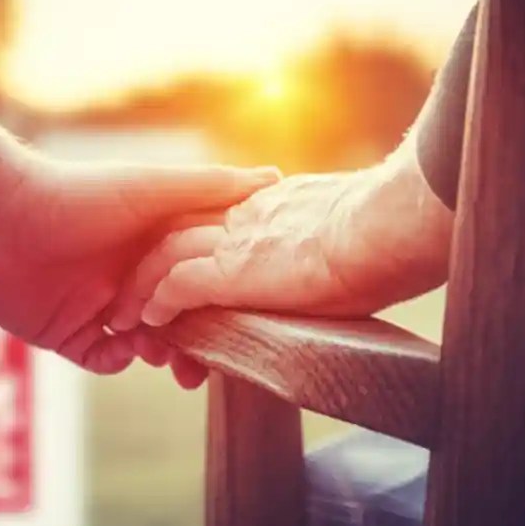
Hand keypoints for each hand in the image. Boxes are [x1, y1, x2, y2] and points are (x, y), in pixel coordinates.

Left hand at [0, 156, 279, 372]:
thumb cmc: (80, 196)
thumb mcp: (154, 189)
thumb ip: (212, 188)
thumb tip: (277, 179)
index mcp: (153, 243)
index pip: (200, 278)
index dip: (224, 299)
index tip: (247, 315)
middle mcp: (128, 275)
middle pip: (178, 318)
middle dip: (197, 341)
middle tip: (210, 362)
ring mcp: (98, 306)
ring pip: (145, 344)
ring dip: (162, 352)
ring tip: (168, 354)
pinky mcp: (65, 334)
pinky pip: (102, 360)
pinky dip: (118, 361)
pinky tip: (124, 349)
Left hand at [107, 153, 452, 386]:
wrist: (394, 223)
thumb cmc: (392, 230)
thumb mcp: (352, 223)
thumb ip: (329, 231)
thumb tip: (344, 255)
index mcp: (272, 203)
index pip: (214, 220)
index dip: (191, 246)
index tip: (181, 273)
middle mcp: (246, 216)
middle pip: (178, 235)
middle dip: (152, 267)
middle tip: (138, 300)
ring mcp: (237, 241)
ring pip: (166, 259)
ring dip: (143, 290)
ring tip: (130, 320)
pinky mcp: (234, 270)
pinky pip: (179, 285)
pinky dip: (160, 302)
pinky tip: (152, 322)